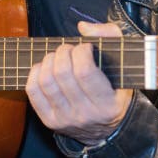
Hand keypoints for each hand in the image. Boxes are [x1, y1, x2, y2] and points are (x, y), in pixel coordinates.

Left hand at [25, 21, 132, 145]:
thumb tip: (83, 27)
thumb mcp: (125, 66)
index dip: (80, 52)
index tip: (85, 47)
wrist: (108, 130)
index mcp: (108, 104)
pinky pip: (32, 91)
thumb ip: (111, 37)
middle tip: (69, 49)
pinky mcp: (49, 121)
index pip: (84, 72)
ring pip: (46, 81)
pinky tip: (45, 67)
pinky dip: (35, 72)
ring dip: (49, 60)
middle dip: (63, 52)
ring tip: (58, 56)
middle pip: (62, 74)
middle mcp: (86, 115)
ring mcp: (65, 120)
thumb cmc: (115, 90)